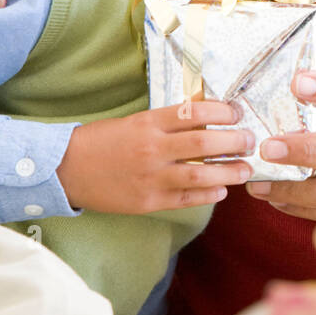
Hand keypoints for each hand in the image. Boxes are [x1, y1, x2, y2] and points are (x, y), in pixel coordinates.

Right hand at [56, 102, 256, 212]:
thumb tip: (207, 118)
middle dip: (235, 142)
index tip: (237, 113)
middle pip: (206, 145)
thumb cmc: (102, 141)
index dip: (223, 112)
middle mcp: (152, 149)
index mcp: (148, 123)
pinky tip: (221, 191)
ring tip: (245, 169)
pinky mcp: (148, 202)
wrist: (65, 169)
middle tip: (250, 141)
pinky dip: (208, 195)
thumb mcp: (135, 121)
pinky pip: (187, 200)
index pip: (196, 113)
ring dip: (230, 172)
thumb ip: (168, 122)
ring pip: (202, 176)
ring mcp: (151, 178)